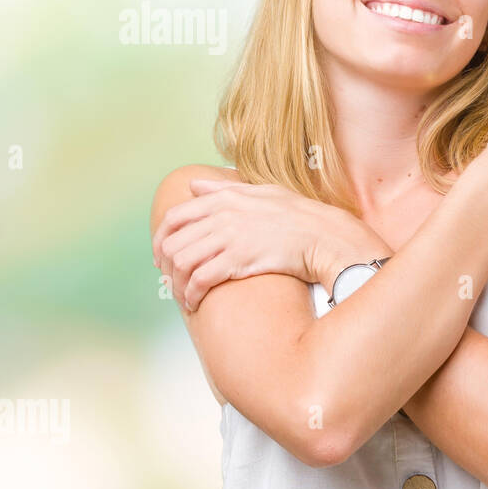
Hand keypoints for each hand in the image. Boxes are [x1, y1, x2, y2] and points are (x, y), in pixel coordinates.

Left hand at [151, 179, 389, 311]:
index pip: (175, 217)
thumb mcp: (263, 191)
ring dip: (177, 284)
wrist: (325, 237)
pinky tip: (195, 302)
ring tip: (184, 296)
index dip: (162, 239)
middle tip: (171, 281)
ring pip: (182, 263)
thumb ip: (225, 188)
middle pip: (173, 243)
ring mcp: (229, 237)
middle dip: (166, 267)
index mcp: (224, 198)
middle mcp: (222, 215)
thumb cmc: (300, 216)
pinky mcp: (239, 260)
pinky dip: (191, 294)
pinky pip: (200, 279)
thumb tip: (194, 185)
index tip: (163, 256)